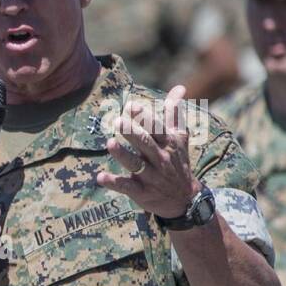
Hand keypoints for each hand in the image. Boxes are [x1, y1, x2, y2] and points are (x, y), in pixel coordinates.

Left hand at [96, 85, 202, 219]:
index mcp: (167, 143)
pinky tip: (100, 177)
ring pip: (136, 164)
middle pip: (146, 143)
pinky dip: (114, 182)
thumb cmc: (176, 161)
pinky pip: (127, 187)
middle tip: (117, 120)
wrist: (185, 198)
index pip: (157, 128)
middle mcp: (160, 158)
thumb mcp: (179, 137)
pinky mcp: (143, 193)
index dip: (145, 117)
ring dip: (122, 154)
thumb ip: (174, 113)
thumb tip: (179, 87)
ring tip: (109, 143)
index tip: (132, 106)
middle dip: (133, 132)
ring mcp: (151, 176)